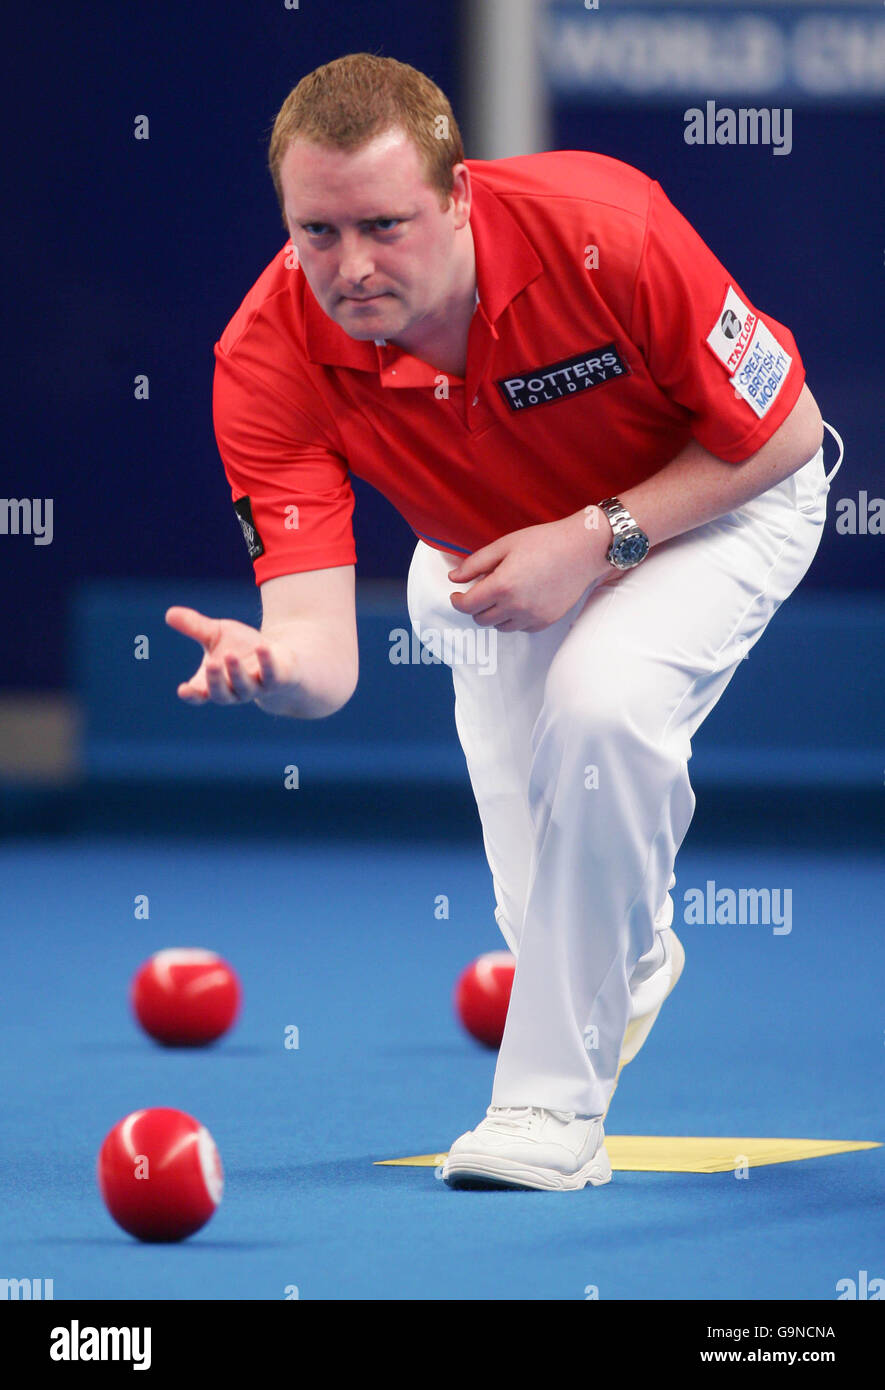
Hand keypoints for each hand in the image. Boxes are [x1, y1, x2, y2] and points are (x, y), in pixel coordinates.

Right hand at [165, 606, 301, 712]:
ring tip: (230, 654)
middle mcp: (233, 691)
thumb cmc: (240, 648)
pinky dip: (266, 662)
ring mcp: (255, 688)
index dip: (192, 695)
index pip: (199, 695)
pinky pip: (271, 675)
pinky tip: (262, 648)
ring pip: (244, 687)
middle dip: (215, 681)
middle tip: (211, 665)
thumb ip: (194, 627)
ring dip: (237, 672)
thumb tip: (169, 613)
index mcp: (214, 684)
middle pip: (221, 694)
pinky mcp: (276, 681)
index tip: (183, 690)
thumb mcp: (216, 634)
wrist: (277, 657)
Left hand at [447, 512, 616, 632]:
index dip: (457, 601)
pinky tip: (520, 601)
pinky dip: (514, 619)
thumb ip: (475, 563)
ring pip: (500, 627)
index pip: (467, 605)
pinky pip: (520, 628)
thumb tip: (454, 577)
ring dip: (495, 614)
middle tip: (481, 591)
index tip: (457, 595)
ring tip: (503, 595)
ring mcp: (531, 616)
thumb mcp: (504, 545)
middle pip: (481, 619)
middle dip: (476, 607)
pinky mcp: (545, 621)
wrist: (582, 550)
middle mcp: (515, 606)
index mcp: (502, 585)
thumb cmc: (544, 542)